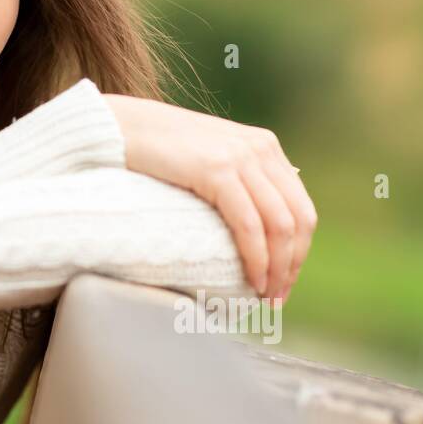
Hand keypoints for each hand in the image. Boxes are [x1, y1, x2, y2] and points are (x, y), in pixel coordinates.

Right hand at [102, 94, 316, 302]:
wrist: (121, 125)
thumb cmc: (157, 149)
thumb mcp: (209, 158)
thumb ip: (236, 178)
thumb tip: (253, 224)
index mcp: (265, 146)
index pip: (301, 208)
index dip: (299, 252)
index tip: (283, 283)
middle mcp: (261, 149)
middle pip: (299, 220)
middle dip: (292, 266)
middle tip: (276, 298)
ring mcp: (241, 156)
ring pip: (280, 226)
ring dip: (278, 269)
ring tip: (265, 296)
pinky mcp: (216, 169)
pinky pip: (249, 225)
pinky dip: (256, 258)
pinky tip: (251, 279)